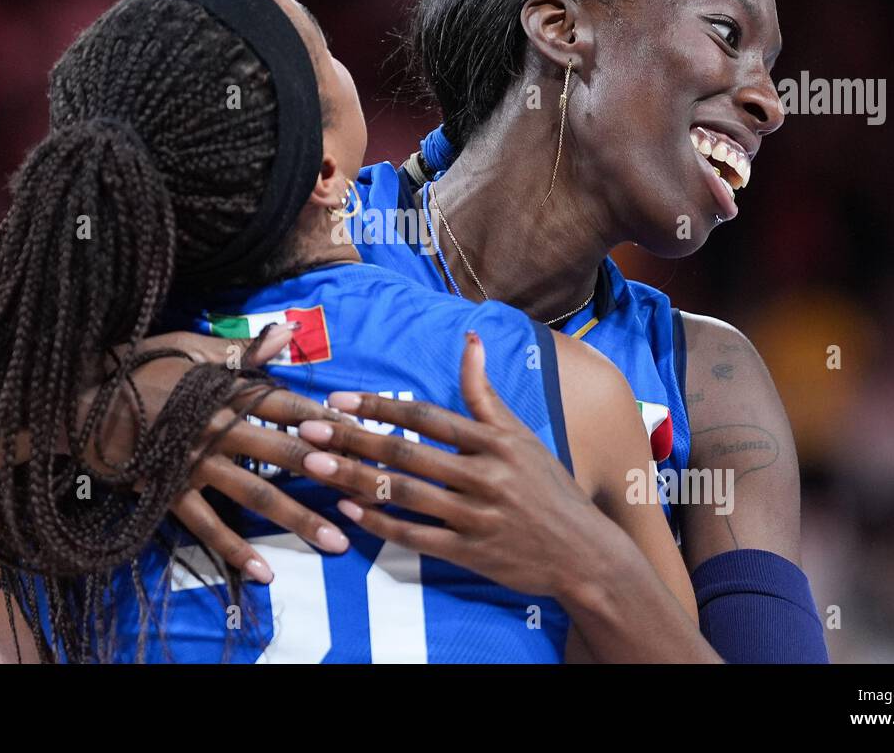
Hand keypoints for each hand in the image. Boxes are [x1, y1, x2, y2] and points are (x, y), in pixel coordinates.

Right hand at [90, 325, 351, 584]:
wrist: (77, 400)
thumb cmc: (138, 368)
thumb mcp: (189, 348)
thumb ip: (241, 351)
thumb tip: (288, 334)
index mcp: (226, 390)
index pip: (288, 406)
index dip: (327, 421)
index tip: (364, 435)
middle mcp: (217, 427)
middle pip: (283, 453)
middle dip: (327, 474)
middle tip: (365, 495)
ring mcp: (194, 462)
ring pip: (255, 493)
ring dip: (297, 518)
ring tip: (334, 542)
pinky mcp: (168, 490)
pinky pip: (206, 525)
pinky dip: (235, 550)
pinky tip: (265, 572)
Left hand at [294, 331, 620, 598]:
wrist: (585, 554)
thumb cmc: (549, 488)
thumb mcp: (522, 435)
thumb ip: (485, 392)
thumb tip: (470, 338)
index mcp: (497, 442)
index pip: (427, 417)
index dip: (381, 406)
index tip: (338, 399)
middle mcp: (486, 477)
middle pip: (408, 455)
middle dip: (353, 441)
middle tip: (307, 431)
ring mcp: (477, 517)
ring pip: (405, 496)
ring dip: (355, 480)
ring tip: (316, 467)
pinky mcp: (472, 554)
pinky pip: (416, 537)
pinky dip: (381, 525)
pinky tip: (349, 512)